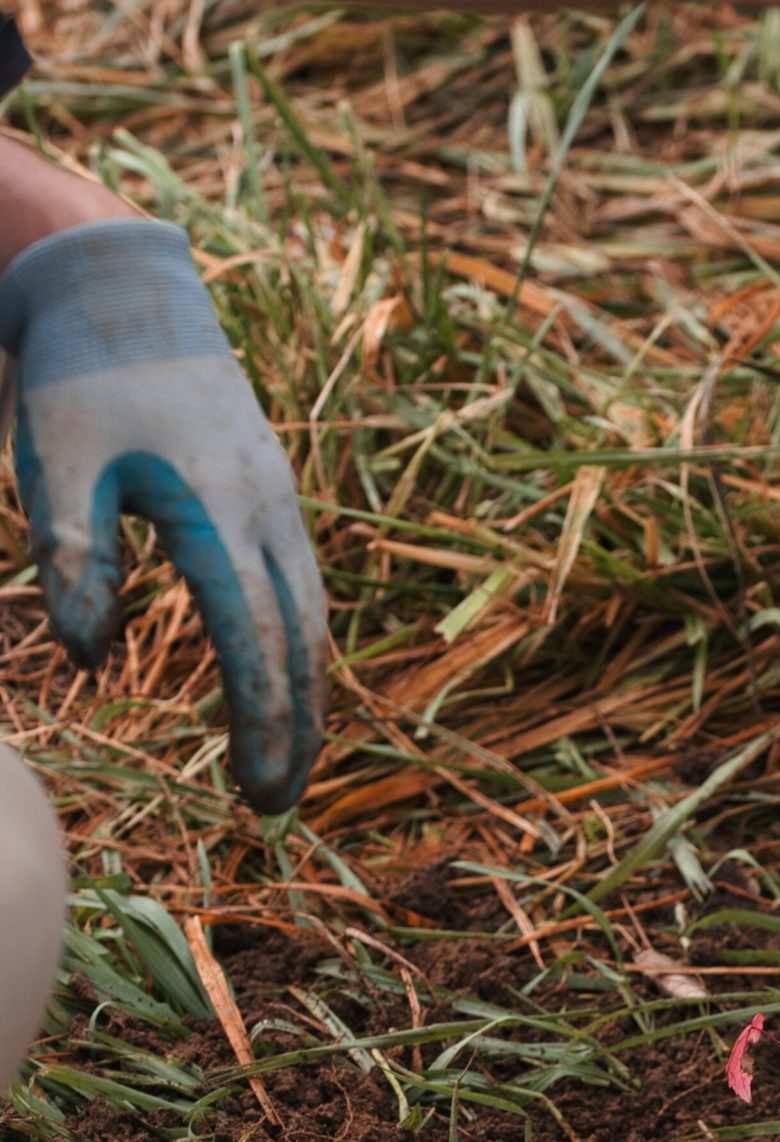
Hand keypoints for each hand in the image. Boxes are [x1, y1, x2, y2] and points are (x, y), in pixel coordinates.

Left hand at [0, 219, 326, 814]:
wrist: (125, 287)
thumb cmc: (79, 376)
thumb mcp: (55, 458)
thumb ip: (72, 555)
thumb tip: (86, 657)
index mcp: (215, 507)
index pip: (254, 637)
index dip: (261, 720)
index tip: (257, 789)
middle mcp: (268, 509)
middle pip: (301, 643)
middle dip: (296, 729)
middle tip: (274, 804)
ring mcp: (281, 501)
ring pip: (312, 619)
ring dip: (305, 695)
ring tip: (285, 762)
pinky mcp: (275, 495)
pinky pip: (302, 588)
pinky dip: (298, 647)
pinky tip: (282, 684)